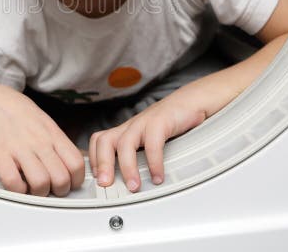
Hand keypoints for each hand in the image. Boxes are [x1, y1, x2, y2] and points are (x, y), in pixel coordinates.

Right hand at [0, 84, 84, 196]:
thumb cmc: (20, 115)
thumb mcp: (46, 124)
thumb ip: (59, 144)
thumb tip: (73, 166)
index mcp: (53, 135)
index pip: (76, 165)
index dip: (75, 181)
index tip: (68, 184)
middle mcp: (39, 142)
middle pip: (61, 179)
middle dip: (57, 191)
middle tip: (49, 188)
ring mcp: (19, 147)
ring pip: (40, 183)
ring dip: (38, 193)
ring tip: (32, 188)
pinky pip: (12, 182)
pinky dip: (16, 190)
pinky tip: (16, 184)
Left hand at [88, 97, 206, 191]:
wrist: (193, 100)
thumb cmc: (171, 122)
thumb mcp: (149, 139)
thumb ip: (139, 154)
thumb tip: (133, 179)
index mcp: (125, 131)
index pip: (98, 141)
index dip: (94, 160)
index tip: (99, 179)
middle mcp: (131, 126)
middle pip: (104, 141)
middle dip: (102, 164)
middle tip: (106, 185)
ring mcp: (144, 122)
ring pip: (124, 143)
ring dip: (127, 168)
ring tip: (134, 186)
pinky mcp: (160, 120)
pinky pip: (152, 143)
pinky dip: (154, 162)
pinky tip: (158, 176)